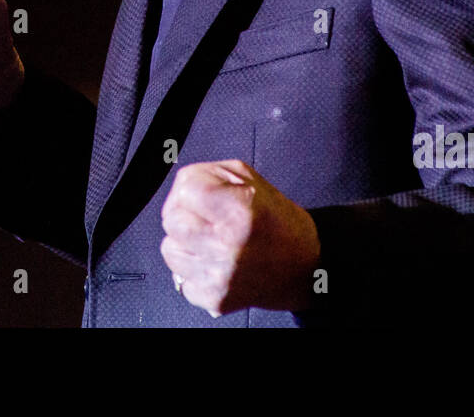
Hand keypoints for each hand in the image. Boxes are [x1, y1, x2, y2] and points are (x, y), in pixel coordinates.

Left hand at [159, 159, 320, 317]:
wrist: (303, 269)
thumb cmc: (279, 223)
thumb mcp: (253, 182)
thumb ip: (211, 175)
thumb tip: (180, 187)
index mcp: (241, 209)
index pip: (185, 189)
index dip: (188, 187)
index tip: (198, 193)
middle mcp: (229, 244)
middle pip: (171, 220)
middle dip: (182, 213)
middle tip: (202, 217)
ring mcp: (220, 274)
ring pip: (170, 249)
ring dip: (184, 243)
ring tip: (209, 240)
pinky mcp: (215, 298)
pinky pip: (181, 277)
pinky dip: (192, 269)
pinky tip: (214, 262)